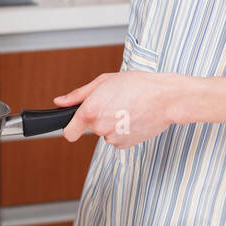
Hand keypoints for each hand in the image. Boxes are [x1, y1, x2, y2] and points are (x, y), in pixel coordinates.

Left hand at [55, 71, 185, 148]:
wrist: (165, 99)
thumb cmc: (138, 85)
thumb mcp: (105, 81)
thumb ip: (78, 94)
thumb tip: (60, 102)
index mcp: (90, 110)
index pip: (69, 133)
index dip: (71, 127)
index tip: (75, 124)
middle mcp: (100, 127)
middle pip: (90, 128)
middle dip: (98, 117)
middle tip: (114, 102)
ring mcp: (113, 138)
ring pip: (105, 132)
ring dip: (112, 123)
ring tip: (127, 108)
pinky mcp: (125, 144)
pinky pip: (117, 138)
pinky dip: (123, 130)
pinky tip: (133, 117)